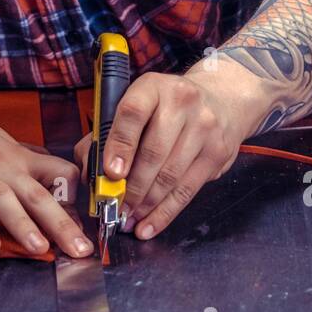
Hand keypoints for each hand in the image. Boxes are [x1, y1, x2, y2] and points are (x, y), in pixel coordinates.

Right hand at [0, 75, 91, 258]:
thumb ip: (19, 165)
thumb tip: (48, 186)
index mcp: (15, 157)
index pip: (59, 173)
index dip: (79, 196)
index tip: (96, 219)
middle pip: (37, 195)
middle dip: (63, 224)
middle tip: (83, 250)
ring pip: (3, 201)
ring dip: (24, 226)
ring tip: (43, 249)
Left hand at [74, 62, 268, 240]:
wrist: (222, 99)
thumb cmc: (166, 108)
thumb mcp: (138, 104)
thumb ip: (109, 133)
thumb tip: (90, 174)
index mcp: (153, 87)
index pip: (133, 114)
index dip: (119, 146)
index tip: (110, 173)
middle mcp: (182, 103)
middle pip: (153, 152)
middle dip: (131, 187)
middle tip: (114, 208)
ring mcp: (204, 127)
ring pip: (170, 175)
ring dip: (146, 204)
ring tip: (128, 219)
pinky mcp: (218, 152)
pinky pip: (187, 190)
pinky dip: (165, 212)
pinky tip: (149, 225)